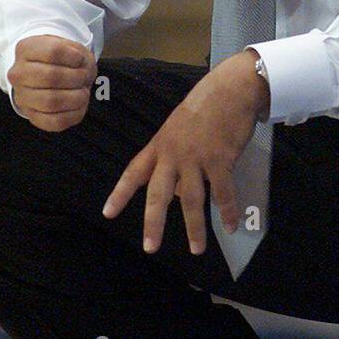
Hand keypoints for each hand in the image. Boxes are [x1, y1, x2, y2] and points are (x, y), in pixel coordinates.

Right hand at [7, 35, 97, 131]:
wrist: (50, 75)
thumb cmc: (62, 60)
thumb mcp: (70, 47)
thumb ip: (78, 55)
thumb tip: (82, 69)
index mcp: (25, 49)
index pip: (53, 52)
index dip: (74, 57)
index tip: (79, 59)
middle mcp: (18, 74)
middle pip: (50, 77)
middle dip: (76, 77)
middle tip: (83, 77)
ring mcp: (23, 97)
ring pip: (51, 101)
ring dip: (76, 97)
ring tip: (82, 92)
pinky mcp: (33, 117)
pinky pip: (55, 121)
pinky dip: (74, 114)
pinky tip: (79, 105)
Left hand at [102, 51, 269, 256]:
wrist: (230, 89)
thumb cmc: (206, 105)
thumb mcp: (179, 127)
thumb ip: (175, 158)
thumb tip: (181, 193)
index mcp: (160, 144)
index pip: (134, 172)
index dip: (120, 194)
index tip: (108, 213)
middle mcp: (173, 154)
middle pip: (158, 194)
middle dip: (153, 223)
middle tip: (150, 247)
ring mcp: (196, 158)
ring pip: (192, 201)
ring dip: (195, 229)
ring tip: (196, 249)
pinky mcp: (220, 160)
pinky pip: (223, 193)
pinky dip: (227, 212)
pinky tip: (230, 226)